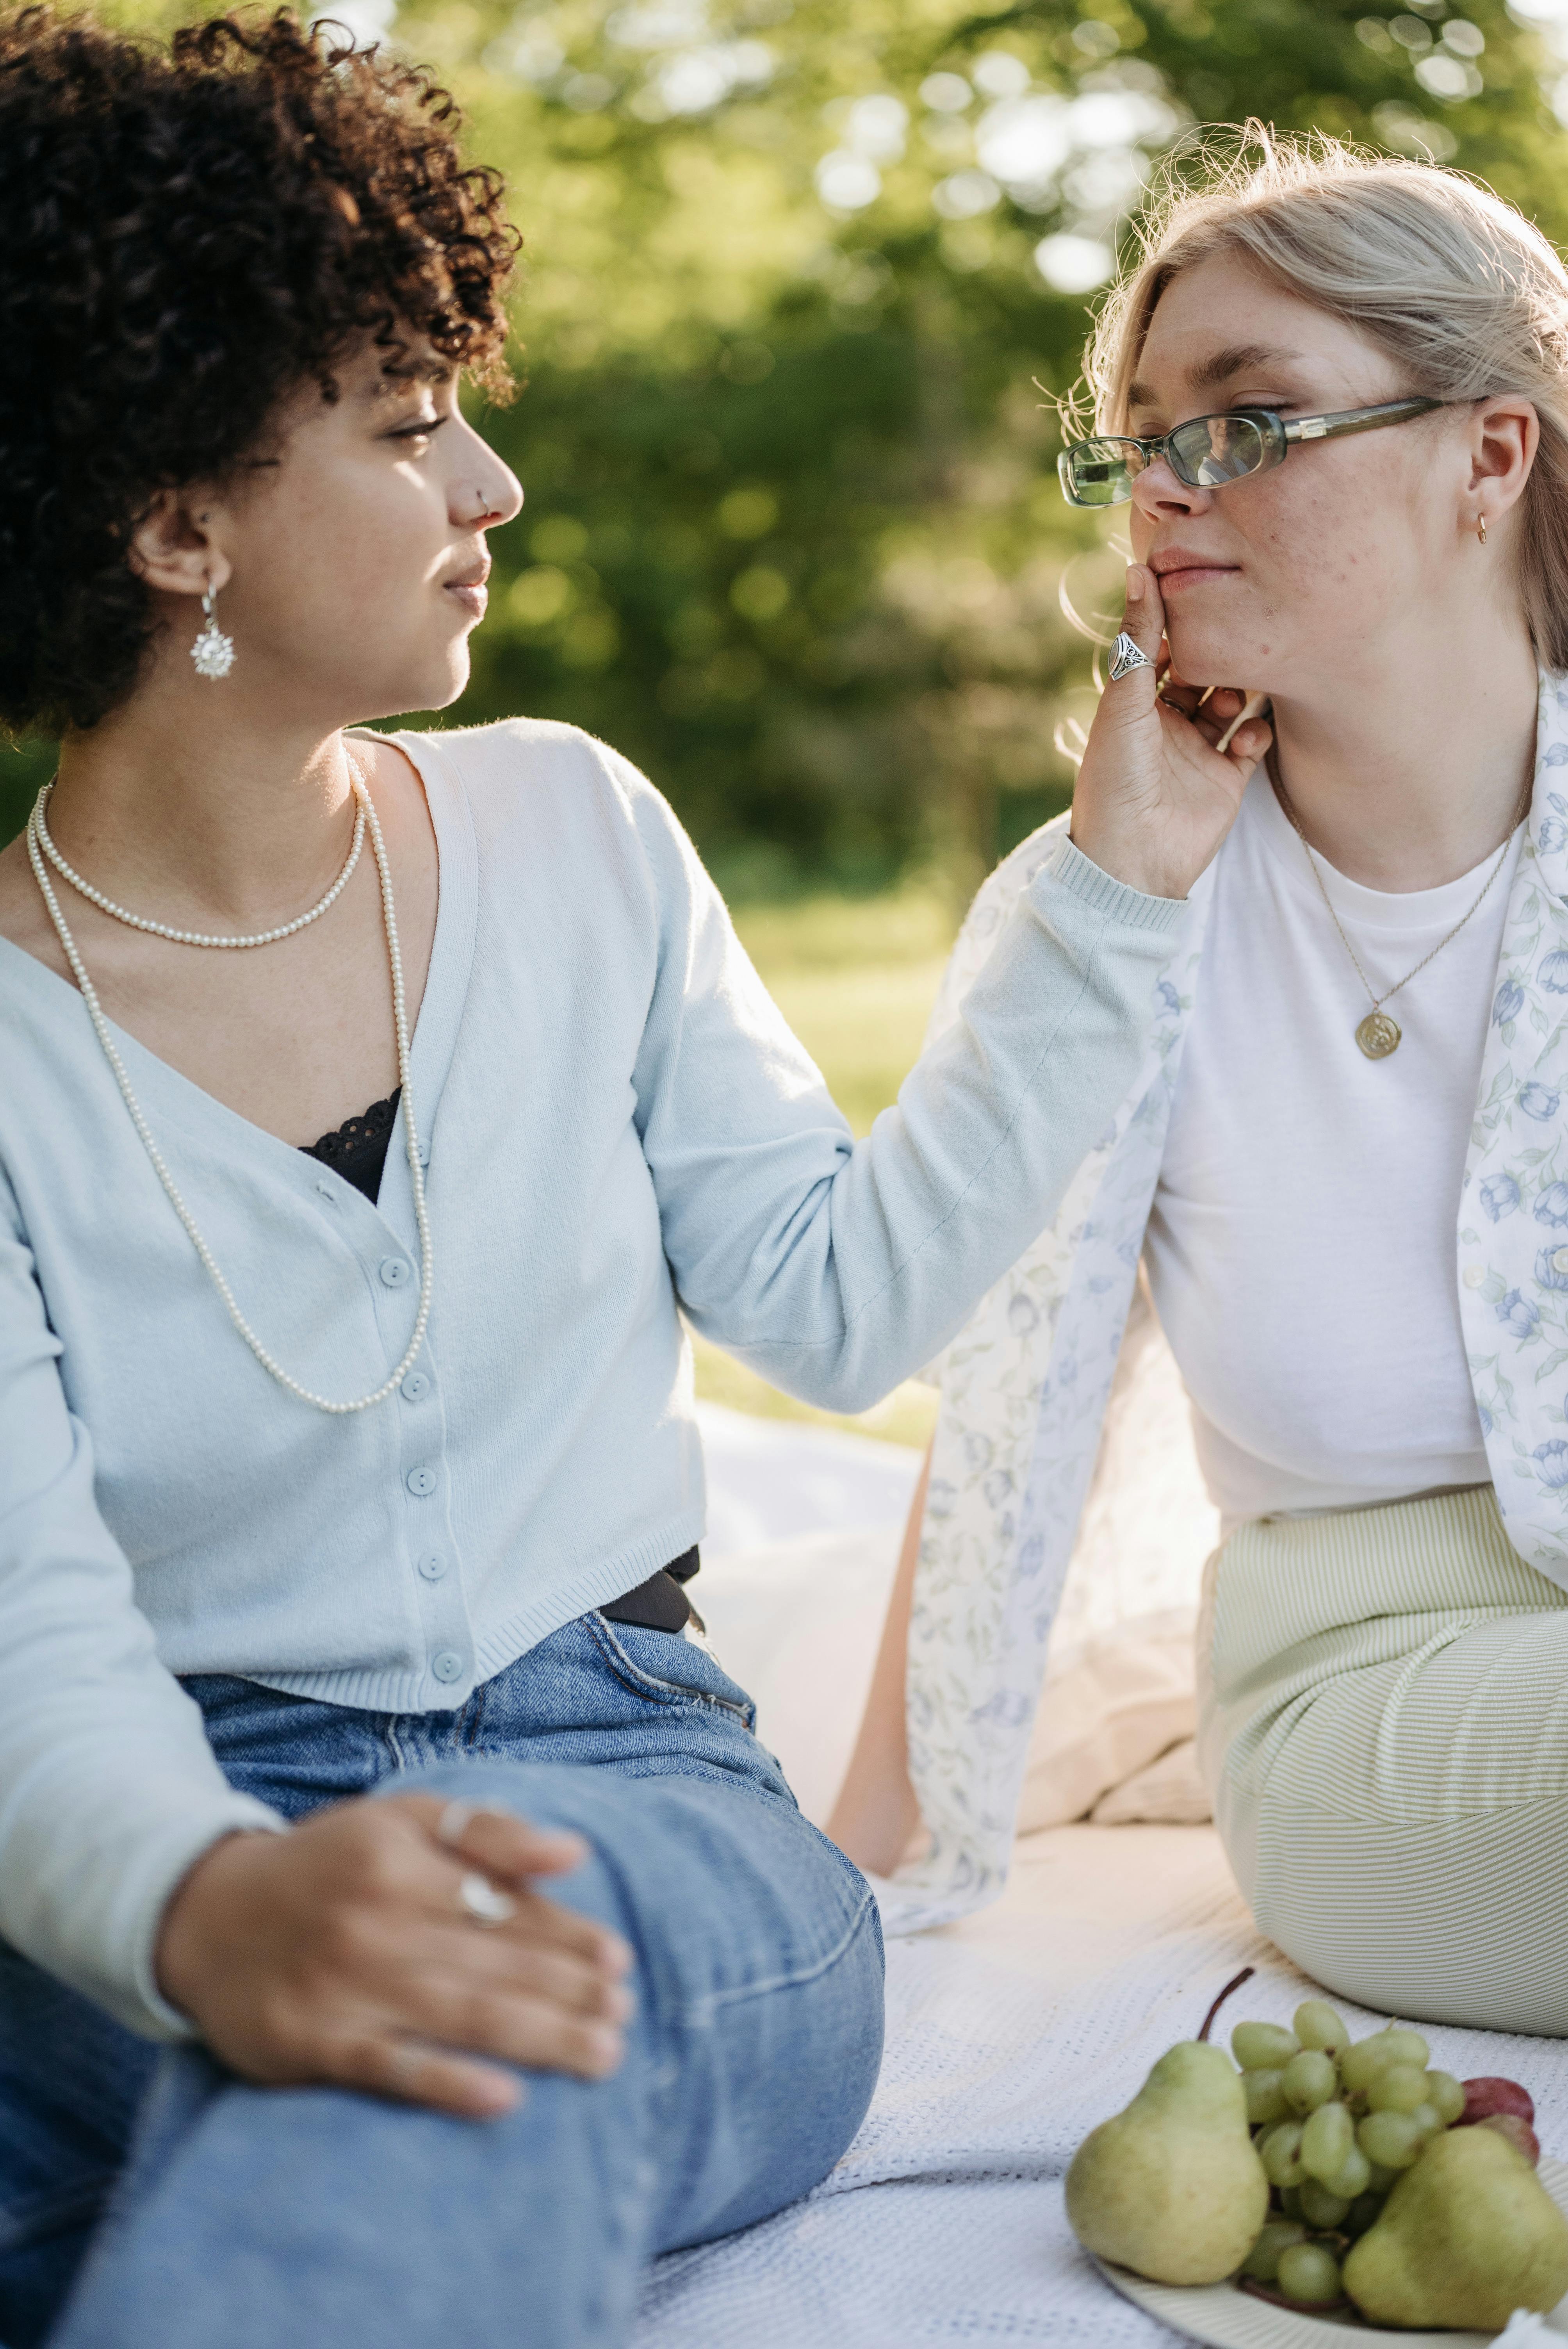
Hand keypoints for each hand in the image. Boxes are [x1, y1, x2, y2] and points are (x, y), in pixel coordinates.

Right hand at [156, 1793, 633, 2118]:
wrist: (204, 1915)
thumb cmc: (325, 1864)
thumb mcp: (400, 1820)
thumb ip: (487, 1831)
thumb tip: (573, 1852)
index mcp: (403, 1863)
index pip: (505, 1906)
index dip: (568, 1937)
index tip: (619, 1961)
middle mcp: (377, 1922)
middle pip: (494, 1965)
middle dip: (569, 1992)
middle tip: (625, 2016)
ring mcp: (345, 1988)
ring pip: (460, 2015)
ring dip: (539, 2037)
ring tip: (602, 2055)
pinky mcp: (315, 2044)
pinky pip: (391, 2068)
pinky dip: (447, 2083)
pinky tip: (503, 2097)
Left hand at [1068, 564, 1272, 900]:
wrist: (1132, 859)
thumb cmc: (1114, 781)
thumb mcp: (1124, 702)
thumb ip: (1139, 639)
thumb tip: (1138, 571)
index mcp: (1133, 703)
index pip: (1164, 649)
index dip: (1182, 622)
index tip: (1205, 589)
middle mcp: (1167, 722)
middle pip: (1204, 672)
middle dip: (1220, 655)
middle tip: (1236, 636)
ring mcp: (1199, 749)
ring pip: (1233, 700)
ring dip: (1240, 690)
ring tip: (1239, 690)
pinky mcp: (1227, 777)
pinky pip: (1252, 739)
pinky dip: (1255, 729)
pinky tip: (1243, 734)